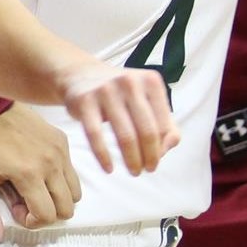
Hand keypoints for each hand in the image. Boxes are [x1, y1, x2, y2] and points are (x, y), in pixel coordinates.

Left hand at [0, 104, 80, 244]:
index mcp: (28, 173)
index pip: (47, 215)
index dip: (31, 221)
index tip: (15, 209)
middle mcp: (51, 163)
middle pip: (67, 208)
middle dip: (47, 213)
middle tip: (25, 201)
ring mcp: (59, 150)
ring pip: (75, 193)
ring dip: (57, 198)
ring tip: (33, 189)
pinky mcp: (62, 140)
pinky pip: (72, 172)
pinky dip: (60, 180)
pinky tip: (38, 171)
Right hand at [59, 64, 177, 175]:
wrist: (81, 74)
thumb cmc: (121, 93)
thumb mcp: (147, 100)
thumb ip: (165, 124)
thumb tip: (165, 150)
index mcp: (151, 81)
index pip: (163, 124)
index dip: (162, 147)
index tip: (156, 159)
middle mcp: (130, 82)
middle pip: (147, 131)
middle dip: (149, 157)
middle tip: (146, 170)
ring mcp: (106, 90)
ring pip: (125, 136)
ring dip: (131, 160)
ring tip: (134, 171)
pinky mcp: (84, 101)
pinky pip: (96, 135)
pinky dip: (103, 156)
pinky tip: (109, 169)